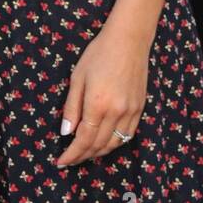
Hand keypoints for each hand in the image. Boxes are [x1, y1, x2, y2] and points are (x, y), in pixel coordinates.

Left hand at [55, 19, 147, 165]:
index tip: (61, 162)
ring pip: (114, 143)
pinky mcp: (140, 109)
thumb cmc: (98, 54)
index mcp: (98, 104)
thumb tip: (66, 133)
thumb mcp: (77, 78)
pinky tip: (104, 143)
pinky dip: (114, 143)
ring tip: (84, 154)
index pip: (84, 140)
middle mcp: (117, 112)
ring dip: (98, 152)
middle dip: (83, 156)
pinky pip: (127, 135)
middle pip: (98, 145)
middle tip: (70, 160)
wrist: (128, 41)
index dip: (72, 154)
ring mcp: (131, 112)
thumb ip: (72, 108)